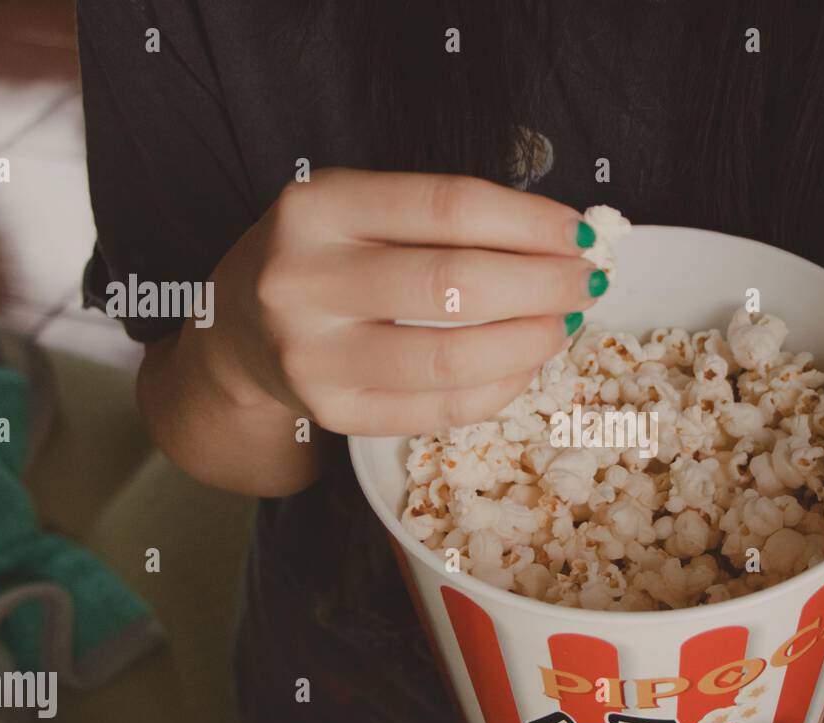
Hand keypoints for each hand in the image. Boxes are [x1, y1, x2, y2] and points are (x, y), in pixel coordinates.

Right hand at [198, 169, 603, 434]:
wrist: (239, 331)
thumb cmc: (323, 258)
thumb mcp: (357, 209)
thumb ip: (442, 218)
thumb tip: (559, 242)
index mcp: (318, 207)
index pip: (447, 208)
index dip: (529, 223)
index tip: (578, 233)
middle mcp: (304, 280)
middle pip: (454, 285)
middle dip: (541, 285)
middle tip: (585, 283)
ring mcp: (313, 356)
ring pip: (451, 357)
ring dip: (530, 341)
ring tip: (563, 323)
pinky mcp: (333, 413)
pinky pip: (440, 409)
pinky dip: (500, 386)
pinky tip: (525, 362)